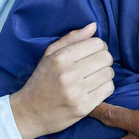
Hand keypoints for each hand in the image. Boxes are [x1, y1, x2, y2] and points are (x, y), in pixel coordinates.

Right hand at [9, 22, 114, 138]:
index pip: (97, 43)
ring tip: (93, 77)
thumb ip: (72, 38)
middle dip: (104, 59)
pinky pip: (108, 89)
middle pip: (106, 57)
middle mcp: (68, 74)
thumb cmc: (41, 80)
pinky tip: (94, 89)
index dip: (99, 47)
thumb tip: (94, 26)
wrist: (30, 112)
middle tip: (95, 65)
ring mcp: (76, 92)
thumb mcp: (50, 55)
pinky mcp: (83, 107)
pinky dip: (105, 87)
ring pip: (109, 73)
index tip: (92, 53)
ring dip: (105, 74)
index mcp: (60, 58)